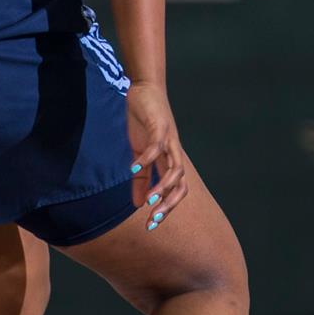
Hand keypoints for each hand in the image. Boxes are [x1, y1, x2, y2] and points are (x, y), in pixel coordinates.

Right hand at [125, 80, 187, 229]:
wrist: (145, 89)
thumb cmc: (142, 122)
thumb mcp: (138, 153)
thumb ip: (140, 178)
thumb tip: (138, 204)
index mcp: (168, 161)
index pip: (175, 190)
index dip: (166, 208)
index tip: (151, 225)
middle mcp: (173, 153)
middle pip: (181, 184)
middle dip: (169, 203)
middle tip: (154, 219)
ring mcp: (168, 140)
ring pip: (175, 168)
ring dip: (162, 186)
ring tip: (150, 200)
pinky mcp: (159, 126)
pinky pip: (156, 146)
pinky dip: (146, 158)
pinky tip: (132, 168)